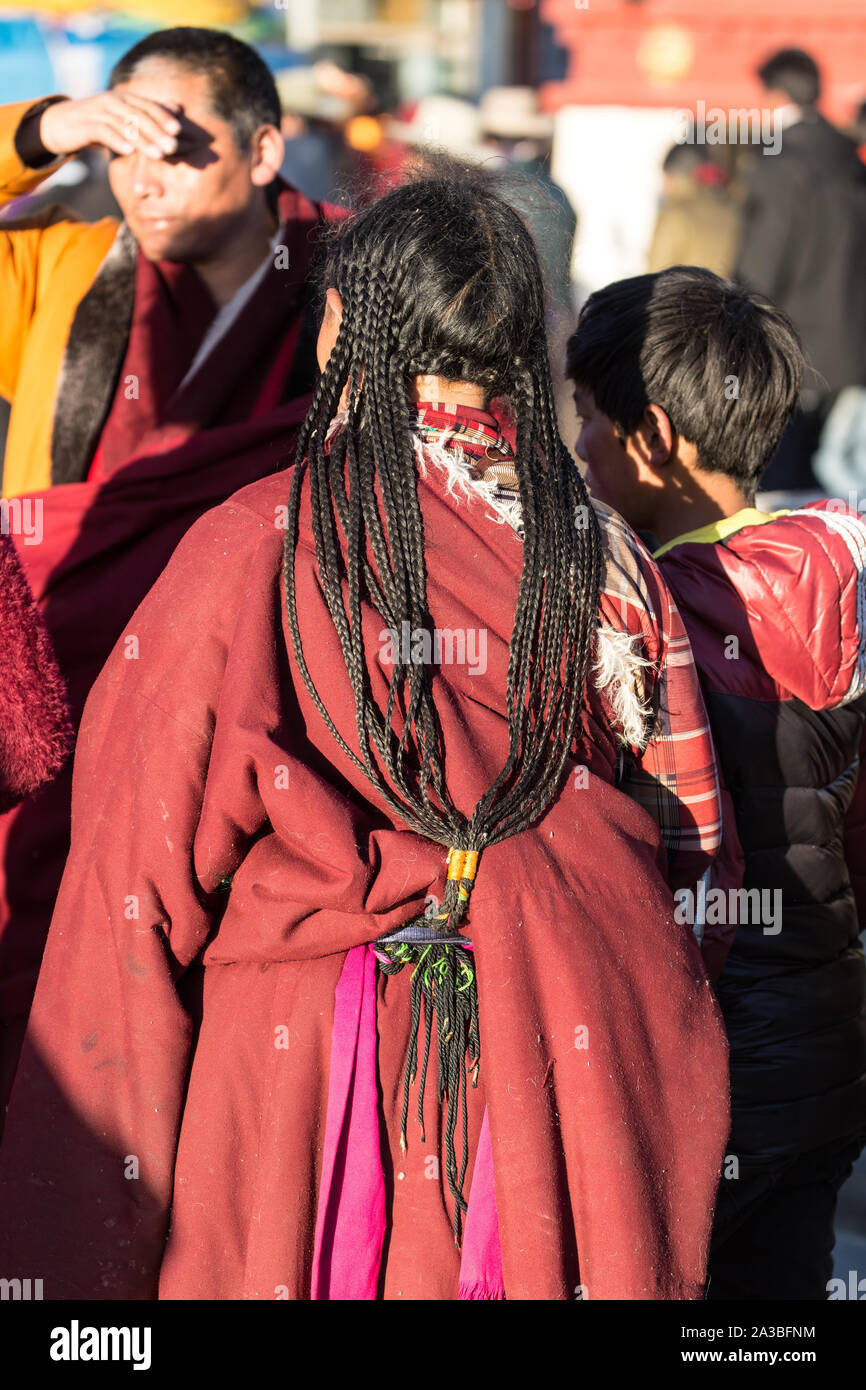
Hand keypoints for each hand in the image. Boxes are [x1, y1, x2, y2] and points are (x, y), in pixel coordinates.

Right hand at [38, 91, 180, 159]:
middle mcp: (111, 101)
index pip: (147, 105)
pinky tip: (128, 152)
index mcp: (123, 98)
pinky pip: (103, 131)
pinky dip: (117, 141)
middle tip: (173, 147)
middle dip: (157, 131)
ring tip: (158, 155)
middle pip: (138, 115)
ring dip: (142, 140)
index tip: (179, 130)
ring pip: (123, 124)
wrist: (60, 124)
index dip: (163, 116)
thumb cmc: (98, 123)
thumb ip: (148, 114)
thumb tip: (177, 108)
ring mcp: (97, 112)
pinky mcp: (84, 125)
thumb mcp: (123, 118)